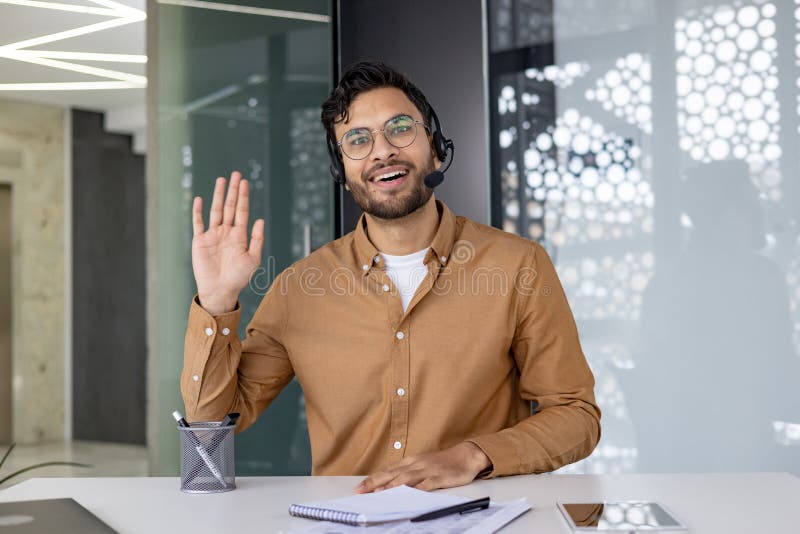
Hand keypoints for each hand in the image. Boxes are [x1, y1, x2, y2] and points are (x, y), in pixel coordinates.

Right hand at [192, 171, 264, 314]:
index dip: (243, 197)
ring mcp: (213, 235)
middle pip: (230, 206)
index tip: (244, 182)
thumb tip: (260, 219)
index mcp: (240, 236)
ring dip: (218, 195)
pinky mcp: (200, 241)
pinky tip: (200, 199)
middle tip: (236, 174)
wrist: (220, 290)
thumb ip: (257, 239)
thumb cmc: (239, 277)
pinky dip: (198, 211)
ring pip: (215, 210)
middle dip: (233, 191)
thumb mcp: (253, 259)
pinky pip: (198, 223)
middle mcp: (227, 232)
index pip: (242, 211)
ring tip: (221, 180)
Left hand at [354, 442, 490, 492]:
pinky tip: (408, 495)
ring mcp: (428, 471)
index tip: (359, 487)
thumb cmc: (442, 463)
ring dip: (391, 486)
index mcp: (411, 461)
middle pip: (392, 474)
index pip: (388, 470)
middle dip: (375, 483)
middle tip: (361, 491)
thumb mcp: (422, 465)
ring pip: (406, 479)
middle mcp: (416, 465)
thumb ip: (407, 474)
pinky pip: (426, 485)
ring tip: (378, 493)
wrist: (465, 456)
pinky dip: (416, 490)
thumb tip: (388, 485)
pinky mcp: (440, 478)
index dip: (373, 479)